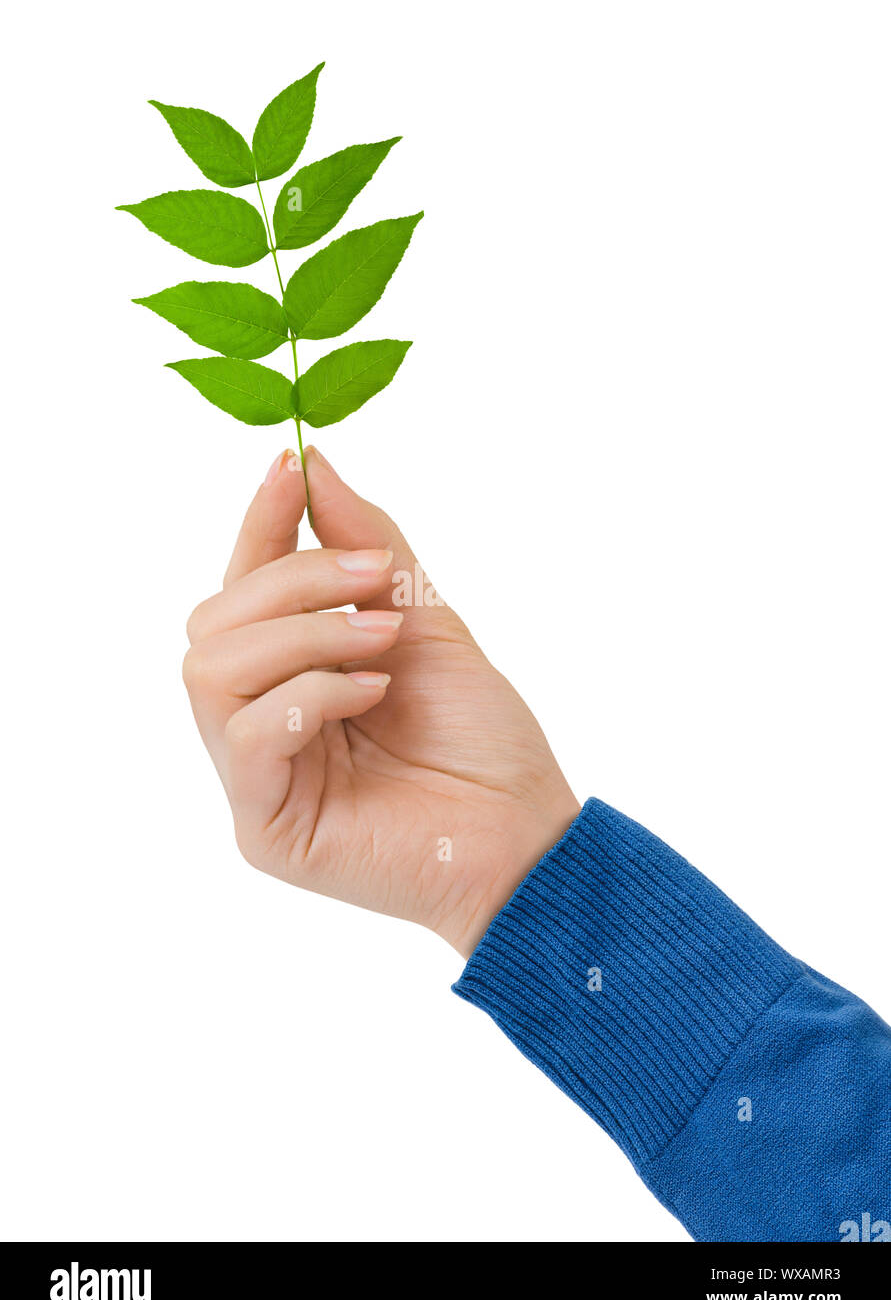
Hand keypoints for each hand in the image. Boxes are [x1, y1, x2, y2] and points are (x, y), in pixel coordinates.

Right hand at [183, 447, 579, 955]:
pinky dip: (311, 695)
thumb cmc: (481, 738)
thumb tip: (314, 466)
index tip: (288, 466)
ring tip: (382, 641)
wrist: (528, 833)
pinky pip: (248, 736)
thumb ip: (368, 549)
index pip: (242, 590)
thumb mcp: (426, 622)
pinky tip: (373, 693)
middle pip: (211, 625)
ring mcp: (258, 777)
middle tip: (376, 583)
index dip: (258, 526)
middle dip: (291, 583)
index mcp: (291, 675)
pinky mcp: (266, 828)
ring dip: (303, 635)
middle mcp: (262, 722)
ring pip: (212, 671)